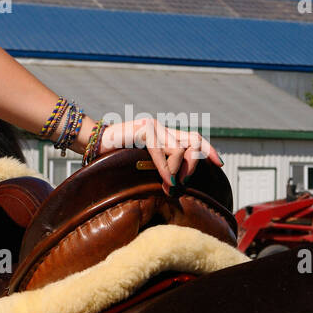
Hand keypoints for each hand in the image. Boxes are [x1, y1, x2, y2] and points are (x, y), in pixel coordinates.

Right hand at [100, 119, 221, 190]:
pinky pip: (162, 151)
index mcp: (164, 134)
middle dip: (195, 164)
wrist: (93, 144)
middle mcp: (162, 128)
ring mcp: (153, 127)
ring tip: (170, 185)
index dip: (208, 150)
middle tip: (184, 183)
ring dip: (177, 170)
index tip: (219, 164)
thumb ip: (161, 166)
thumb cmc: (115, 158)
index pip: (193, 139)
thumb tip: (177, 183)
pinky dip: (166, 168)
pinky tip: (167, 180)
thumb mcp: (143, 163)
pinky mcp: (143, 130)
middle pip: (193, 141)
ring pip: (179, 149)